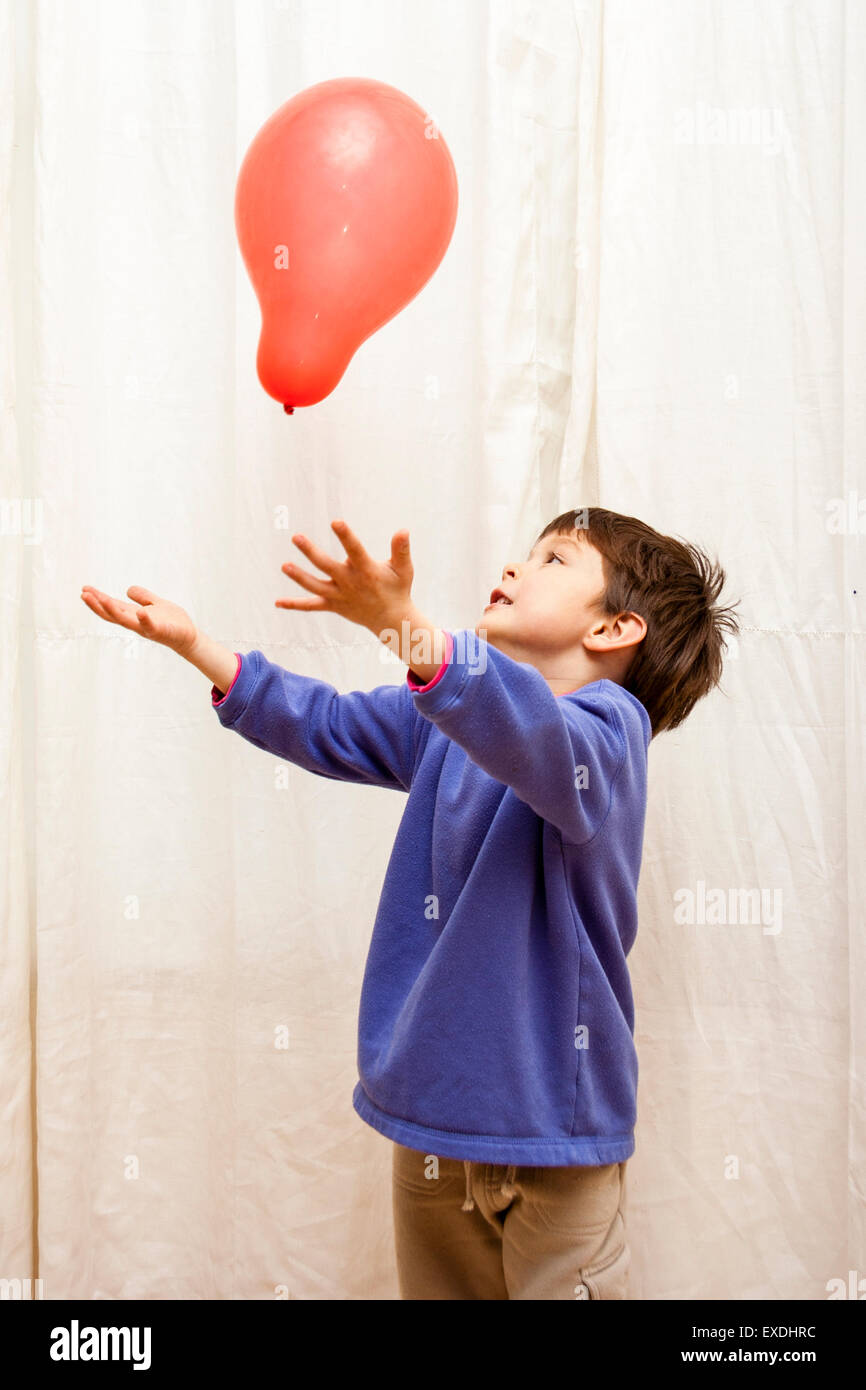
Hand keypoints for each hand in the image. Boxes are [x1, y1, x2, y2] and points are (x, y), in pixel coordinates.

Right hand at [80, 584, 197, 655]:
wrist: (188, 636)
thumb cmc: (172, 621)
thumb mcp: (156, 603)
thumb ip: (143, 597)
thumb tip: (127, 589)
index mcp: (134, 615)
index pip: (112, 606)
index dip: (98, 599)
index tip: (84, 589)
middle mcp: (136, 622)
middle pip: (112, 614)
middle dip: (97, 605)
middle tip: (83, 594)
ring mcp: (146, 627)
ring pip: (125, 621)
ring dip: (112, 610)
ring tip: (101, 599)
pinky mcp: (160, 631)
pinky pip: (150, 626)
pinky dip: (145, 620)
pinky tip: (140, 612)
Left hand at [276, 519, 413, 633]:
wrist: (391, 620)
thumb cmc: (398, 589)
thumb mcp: (404, 569)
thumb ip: (401, 550)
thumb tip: (403, 530)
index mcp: (366, 570)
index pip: (354, 550)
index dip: (345, 536)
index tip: (335, 522)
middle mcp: (349, 583)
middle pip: (326, 566)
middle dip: (311, 552)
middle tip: (296, 537)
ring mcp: (339, 596)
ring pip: (315, 586)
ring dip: (299, 577)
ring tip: (284, 566)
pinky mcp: (333, 605)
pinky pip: (311, 606)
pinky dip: (295, 605)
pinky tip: (278, 602)